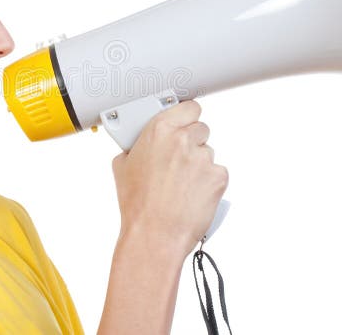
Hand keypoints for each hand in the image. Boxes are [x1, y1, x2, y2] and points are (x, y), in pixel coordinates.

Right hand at [111, 99, 227, 258]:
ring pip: (209, 152)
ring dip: (200, 164)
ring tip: (182, 184)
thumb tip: (139, 143)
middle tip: (179, 160)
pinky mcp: (218, 177)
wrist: (155, 234)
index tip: (184, 122)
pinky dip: (208, 182)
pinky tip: (192, 194)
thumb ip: (135, 146)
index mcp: (159, 130)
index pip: (188, 107)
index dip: (186, 116)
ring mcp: (203, 158)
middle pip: (201, 128)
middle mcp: (184, 139)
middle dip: (192, 142)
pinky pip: (218, 173)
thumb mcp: (122, 166)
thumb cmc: (138, 205)